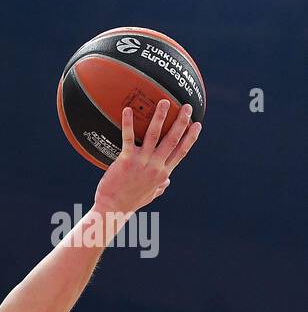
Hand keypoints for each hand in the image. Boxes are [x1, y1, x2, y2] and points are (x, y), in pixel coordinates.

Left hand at [94, 99, 201, 215]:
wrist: (113, 210)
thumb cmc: (129, 202)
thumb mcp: (150, 195)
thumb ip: (160, 185)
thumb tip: (167, 180)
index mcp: (163, 173)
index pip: (181, 152)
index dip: (190, 137)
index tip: (198, 124)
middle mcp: (156, 166)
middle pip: (172, 140)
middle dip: (181, 122)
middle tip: (187, 106)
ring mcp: (142, 162)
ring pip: (154, 135)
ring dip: (160, 117)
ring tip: (164, 102)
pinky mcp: (126, 160)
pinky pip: (128, 138)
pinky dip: (128, 123)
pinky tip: (128, 110)